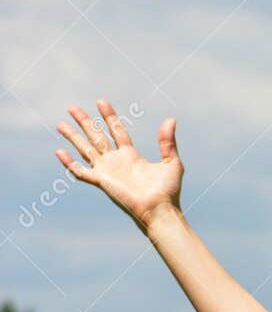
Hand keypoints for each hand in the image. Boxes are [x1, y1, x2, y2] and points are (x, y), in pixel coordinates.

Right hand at [55, 99, 183, 230]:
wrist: (160, 210)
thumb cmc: (168, 192)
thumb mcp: (172, 162)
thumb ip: (167, 142)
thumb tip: (170, 120)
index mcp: (131, 156)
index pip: (116, 131)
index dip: (109, 116)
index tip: (100, 101)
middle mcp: (116, 162)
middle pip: (96, 137)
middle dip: (85, 122)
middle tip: (72, 108)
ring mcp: (107, 171)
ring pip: (85, 149)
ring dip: (73, 137)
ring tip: (60, 124)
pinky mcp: (102, 182)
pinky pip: (82, 172)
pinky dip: (70, 163)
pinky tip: (59, 152)